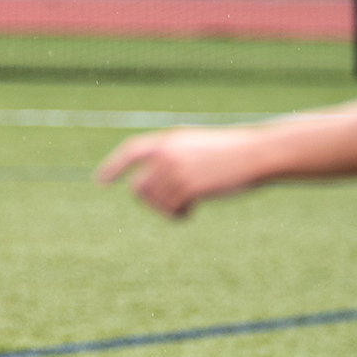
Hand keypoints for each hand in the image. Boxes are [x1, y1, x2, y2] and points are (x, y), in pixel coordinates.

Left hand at [95, 126, 267, 218]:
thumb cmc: (231, 152)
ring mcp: (178, 170)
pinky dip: (178, 215)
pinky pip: (171, 209)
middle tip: (170, 206)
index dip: (113, 167)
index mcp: (169, 141)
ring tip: (187, 207)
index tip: (100, 183)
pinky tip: (191, 212)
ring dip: (167, 210)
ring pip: (155, 201)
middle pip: (139, 187)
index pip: (131, 152)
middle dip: (150, 201)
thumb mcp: (197, 146)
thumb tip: (146, 185)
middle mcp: (168, 154)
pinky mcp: (190, 186)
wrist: (256, 154)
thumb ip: (173, 157)